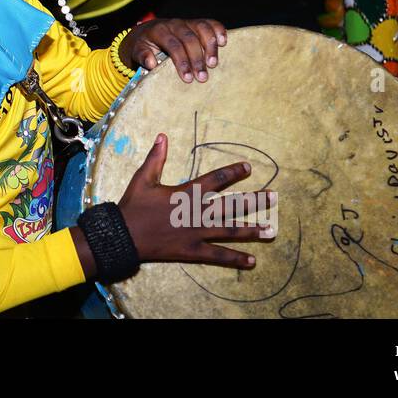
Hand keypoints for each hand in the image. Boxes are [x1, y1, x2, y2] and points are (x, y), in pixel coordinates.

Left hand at [118, 18, 226, 82]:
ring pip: (202, 28)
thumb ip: (142, 56)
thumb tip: (151, 63)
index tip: (187, 78)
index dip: (182, 61)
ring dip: (210, 46)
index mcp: (159, 31)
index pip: (173, 45)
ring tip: (213, 64)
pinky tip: (224, 43)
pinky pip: (210, 22)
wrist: (146, 32)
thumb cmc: (143, 45)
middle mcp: (174, 24)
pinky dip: (219, 30)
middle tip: (202, 77)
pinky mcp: (196, 23)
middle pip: (189, 38)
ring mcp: (187, 22)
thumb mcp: (136, 51)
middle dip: (197, 58)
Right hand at [118, 133, 275, 267]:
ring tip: (271, 230)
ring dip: (252, 231)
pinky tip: (252, 261)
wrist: (123, 235)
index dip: (234, 172)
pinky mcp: (192, 251)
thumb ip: (156, 157)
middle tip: (275, 198)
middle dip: (254, 201)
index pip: (216, 179)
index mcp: (186, 193)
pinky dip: (235, 259)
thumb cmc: (133, 206)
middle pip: (231, 205)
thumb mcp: (143, 178)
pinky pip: (217, 256)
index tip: (249, 168)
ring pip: (230, 231)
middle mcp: (197, 212)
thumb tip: (162, 135)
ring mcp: (196, 233)